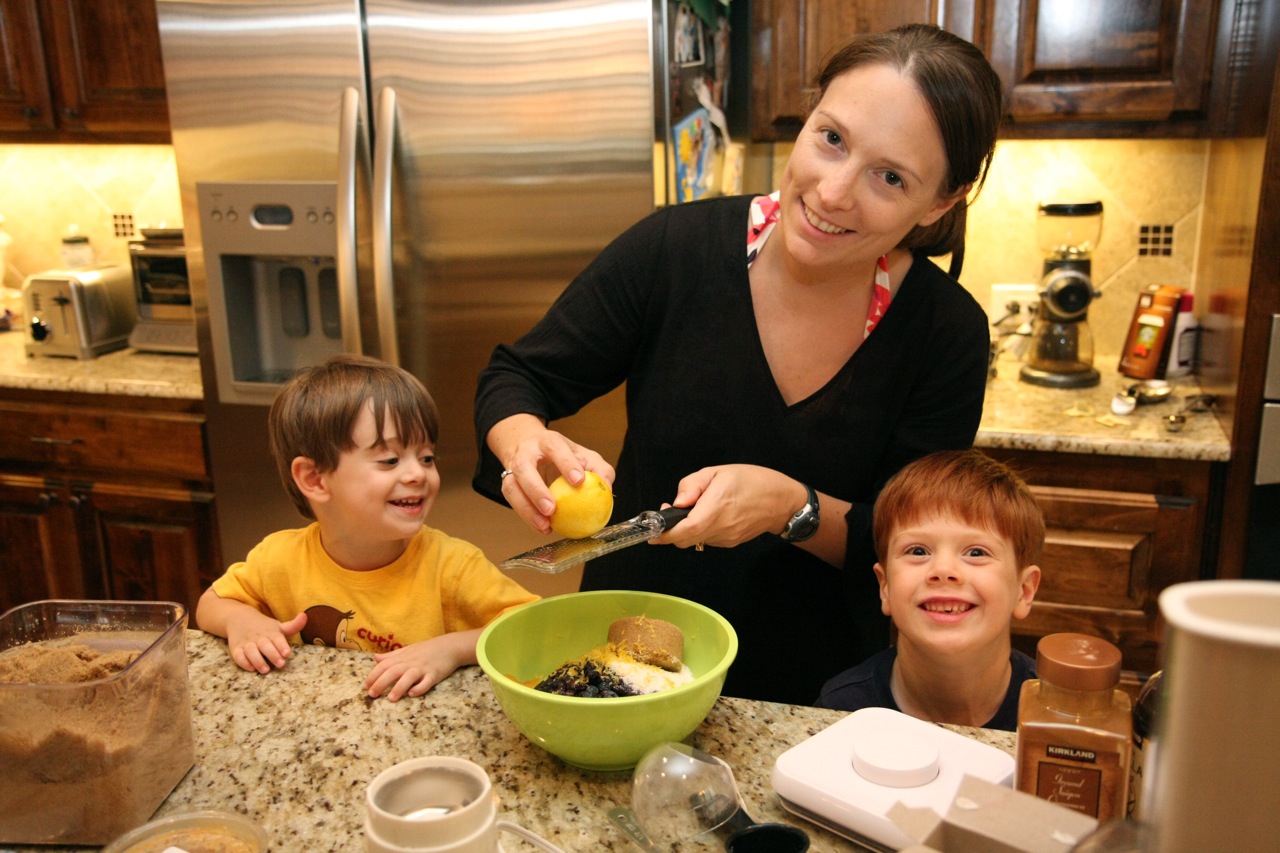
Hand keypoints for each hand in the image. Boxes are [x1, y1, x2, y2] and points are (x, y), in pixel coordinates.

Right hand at [224, 610, 307, 674]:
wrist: (239, 618)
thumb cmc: (264, 627)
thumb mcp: (278, 626)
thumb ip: (293, 626)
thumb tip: (305, 616)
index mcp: (271, 632)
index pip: (277, 638)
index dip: (282, 646)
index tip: (287, 653)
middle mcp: (259, 637)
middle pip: (265, 646)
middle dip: (273, 655)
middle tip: (280, 664)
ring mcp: (246, 643)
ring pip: (251, 651)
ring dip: (258, 661)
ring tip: (266, 670)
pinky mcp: (236, 648)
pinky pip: (238, 656)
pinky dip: (244, 663)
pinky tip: (251, 668)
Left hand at [363, 630, 480, 701]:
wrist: (449, 646)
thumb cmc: (426, 650)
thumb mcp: (407, 650)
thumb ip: (391, 656)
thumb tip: (375, 659)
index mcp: (402, 658)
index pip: (384, 665)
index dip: (373, 675)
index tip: (365, 686)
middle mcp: (411, 663)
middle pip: (393, 671)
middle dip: (381, 682)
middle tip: (372, 694)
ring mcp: (423, 668)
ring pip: (409, 677)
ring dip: (399, 687)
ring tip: (391, 699)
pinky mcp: (435, 674)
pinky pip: (427, 682)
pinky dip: (420, 688)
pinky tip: (413, 694)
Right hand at [490, 414, 614, 533]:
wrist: (530, 448)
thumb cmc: (563, 455)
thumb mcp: (584, 456)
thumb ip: (600, 470)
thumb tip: (608, 490)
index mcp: (547, 441)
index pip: (555, 447)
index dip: (566, 463)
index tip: (579, 481)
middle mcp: (526, 453)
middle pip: (524, 468)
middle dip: (536, 489)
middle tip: (552, 509)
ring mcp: (512, 468)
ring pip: (512, 487)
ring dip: (526, 509)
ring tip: (545, 525)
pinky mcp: (507, 484)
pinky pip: (512, 501)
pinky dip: (526, 516)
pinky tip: (542, 527)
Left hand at [653, 465, 805, 548]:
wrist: (782, 501)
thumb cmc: (752, 481)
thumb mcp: (719, 472)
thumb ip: (693, 485)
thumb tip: (677, 502)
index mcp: (715, 509)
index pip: (684, 530)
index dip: (665, 534)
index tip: (652, 532)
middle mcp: (720, 528)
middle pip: (685, 540)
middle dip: (672, 531)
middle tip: (671, 512)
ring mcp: (726, 539)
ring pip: (696, 540)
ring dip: (687, 529)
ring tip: (696, 508)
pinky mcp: (731, 542)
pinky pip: (708, 539)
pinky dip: (701, 530)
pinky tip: (710, 515)